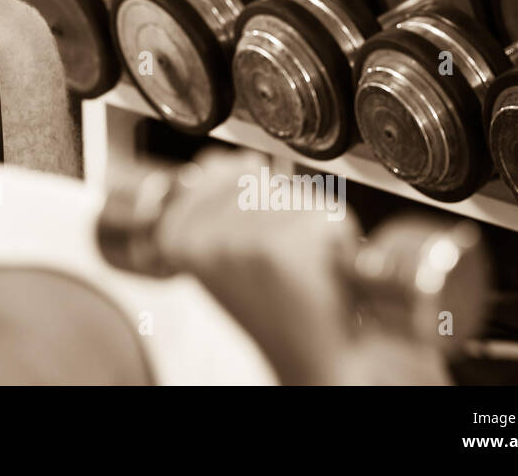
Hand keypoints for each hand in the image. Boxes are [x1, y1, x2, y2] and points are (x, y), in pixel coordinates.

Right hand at [153, 150, 449, 384]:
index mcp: (179, 239)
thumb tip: (241, 160)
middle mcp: (205, 239)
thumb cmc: (271, 306)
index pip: (210, 171)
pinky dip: (338, 235)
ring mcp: (244, 241)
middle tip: (280, 258)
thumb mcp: (225, 253)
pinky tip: (322, 269)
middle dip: (279, 209)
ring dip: (309, 222)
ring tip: (301, 263)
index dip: (242, 195)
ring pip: (292, 194)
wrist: (308, 356)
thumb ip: (218, 201)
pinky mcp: (285, 246)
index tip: (252, 235)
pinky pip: (326, 212)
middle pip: (256, 180)